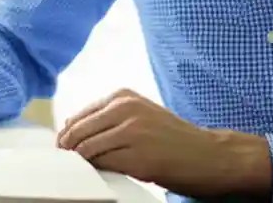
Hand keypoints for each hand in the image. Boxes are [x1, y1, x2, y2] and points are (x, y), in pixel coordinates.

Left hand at [57, 88, 271, 198]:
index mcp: (123, 96)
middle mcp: (125, 109)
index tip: (63, 146)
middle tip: (66, 161)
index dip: (68, 133)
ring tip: (82, 169)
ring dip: (80, 161)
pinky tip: (99, 174)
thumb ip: (109, 117)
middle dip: (68, 148)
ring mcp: (132, 133)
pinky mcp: (139, 158)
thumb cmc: (174, 138)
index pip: (80, 115)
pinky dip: (96, 171)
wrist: (209, 154)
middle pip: (79, 131)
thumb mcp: (140, 115)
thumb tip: (70, 127)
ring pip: (88, 149)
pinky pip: (104, 165)